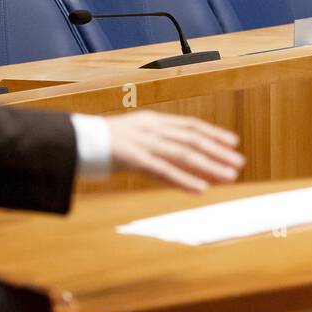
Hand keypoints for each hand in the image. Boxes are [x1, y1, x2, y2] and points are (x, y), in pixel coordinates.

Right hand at [105, 111, 244, 192]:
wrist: (71, 141)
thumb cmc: (99, 143)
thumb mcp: (130, 138)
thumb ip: (151, 144)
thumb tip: (171, 156)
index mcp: (151, 122)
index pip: (189, 126)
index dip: (213, 133)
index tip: (233, 141)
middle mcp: (151, 130)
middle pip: (192, 140)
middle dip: (218, 151)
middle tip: (239, 162)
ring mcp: (143, 143)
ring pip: (184, 154)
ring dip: (209, 165)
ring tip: (230, 176)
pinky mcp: (133, 159)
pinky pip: (163, 171)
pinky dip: (184, 180)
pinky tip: (201, 188)